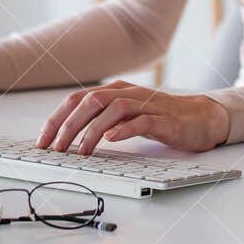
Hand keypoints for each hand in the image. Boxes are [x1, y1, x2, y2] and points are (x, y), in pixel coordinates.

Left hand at [36, 80, 230, 154]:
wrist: (200, 118)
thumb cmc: (161, 119)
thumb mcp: (126, 117)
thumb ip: (101, 120)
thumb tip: (67, 138)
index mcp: (116, 92)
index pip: (78, 99)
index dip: (57, 118)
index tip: (43, 140)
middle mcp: (128, 93)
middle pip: (90, 101)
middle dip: (68, 126)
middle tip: (56, 148)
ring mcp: (147, 104)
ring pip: (112, 108)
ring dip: (92, 130)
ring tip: (81, 151)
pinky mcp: (163, 119)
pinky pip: (140, 120)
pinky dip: (123, 129)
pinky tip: (111, 140)